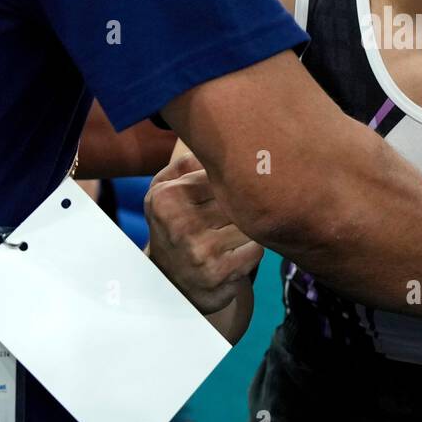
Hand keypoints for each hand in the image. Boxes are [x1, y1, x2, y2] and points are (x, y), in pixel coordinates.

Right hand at [144, 152, 263, 314]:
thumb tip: (218, 137)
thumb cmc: (180, 226)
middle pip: (236, 199)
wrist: (176, 285)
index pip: (219, 175)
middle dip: (244, 206)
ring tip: (232, 237)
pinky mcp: (217, 275)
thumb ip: (186, 162)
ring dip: (250, 230)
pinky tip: (236, 256)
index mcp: (165, 197)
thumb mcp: (169, 190)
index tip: (235, 187)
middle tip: (238, 214)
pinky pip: (256, 249)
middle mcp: (177, 224)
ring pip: (249, 224)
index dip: (233, 181)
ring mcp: (196, 252)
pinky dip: (253, 252)